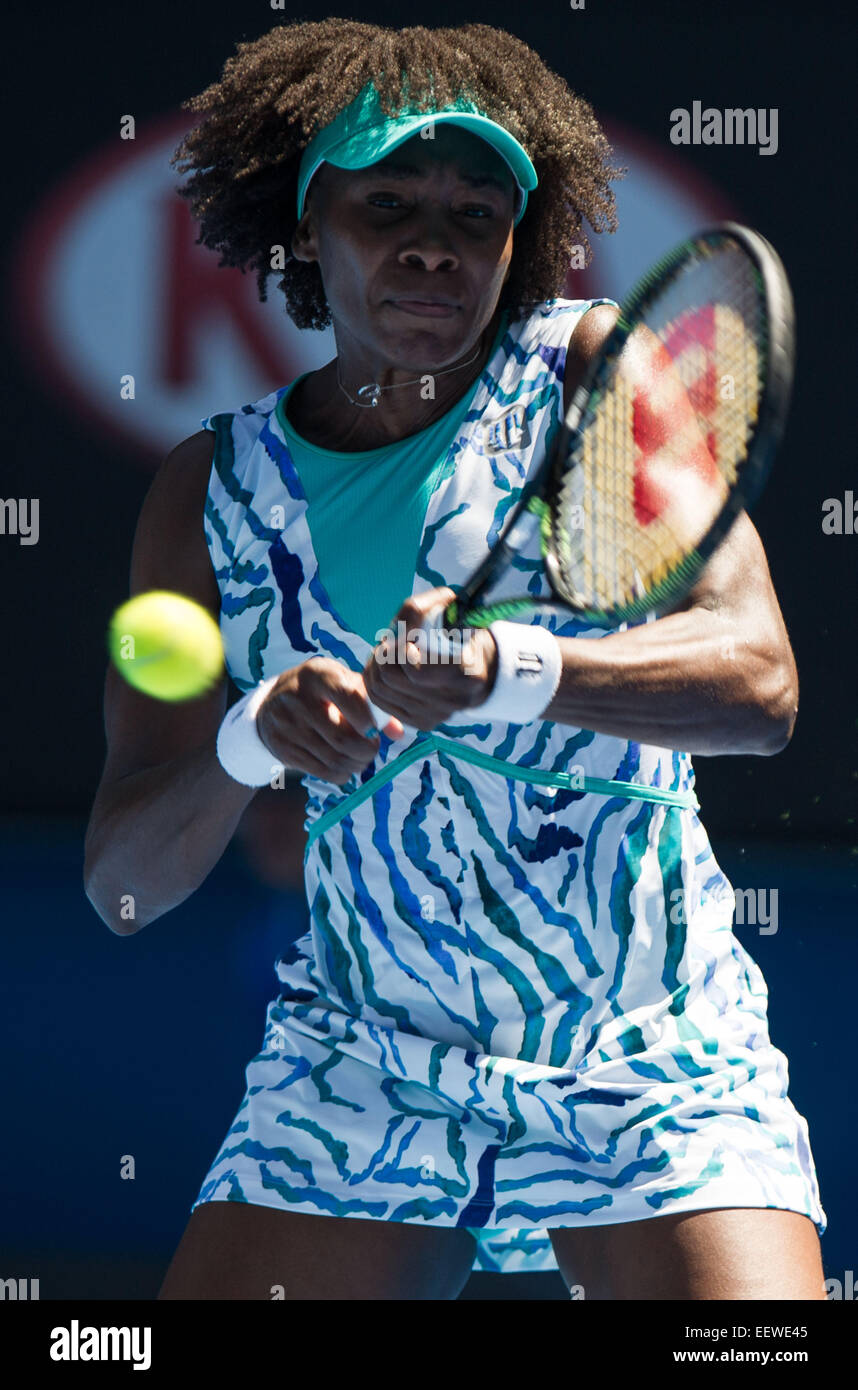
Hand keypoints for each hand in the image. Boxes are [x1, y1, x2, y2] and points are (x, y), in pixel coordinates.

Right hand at [256, 658, 402, 785]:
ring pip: (334, 758)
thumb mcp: (342, 683)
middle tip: (372, 748)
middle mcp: (298, 698)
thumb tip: (397, 732)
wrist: (272, 703)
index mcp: (317, 675)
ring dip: (356, 765)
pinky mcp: (282, 748)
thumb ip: (371, 702)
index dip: (365, 718)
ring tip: (361, 758)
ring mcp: (287, 725)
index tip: (373, 729)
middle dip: (366, 749)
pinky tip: (345, 768)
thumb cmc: (321, 692)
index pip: (346, 696)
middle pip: (342, 737)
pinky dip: (341, 774)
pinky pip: (321, 771)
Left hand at [363, 588, 498, 732]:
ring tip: (386, 654)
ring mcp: (438, 716)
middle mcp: (453, 700)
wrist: (481, 666)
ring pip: (380, 692)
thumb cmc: (461, 632)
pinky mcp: (423, 723)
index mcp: (467, 673)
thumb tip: (391, 633)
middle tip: (389, 644)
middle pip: (390, 680)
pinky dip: (376, 683)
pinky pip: (381, 704)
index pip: (416, 672)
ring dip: (375, 668)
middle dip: (382, 656)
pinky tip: (387, 670)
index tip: (407, 639)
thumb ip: (416, 611)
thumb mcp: (447, 608)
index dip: (401, 652)